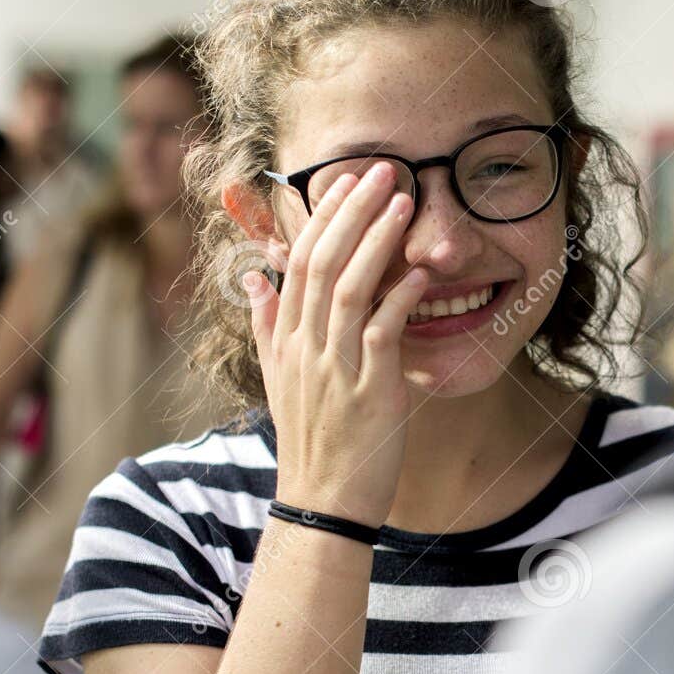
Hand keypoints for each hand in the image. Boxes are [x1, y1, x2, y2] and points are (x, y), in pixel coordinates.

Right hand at [244, 162, 427, 526]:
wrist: (322, 502)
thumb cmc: (312, 440)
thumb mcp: (279, 379)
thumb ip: (267, 324)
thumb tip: (253, 276)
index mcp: (286, 340)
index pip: (300, 262)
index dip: (324, 217)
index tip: (347, 180)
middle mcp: (305, 348)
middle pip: (323, 263)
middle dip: (352, 211)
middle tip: (383, 170)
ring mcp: (335, 369)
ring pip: (351, 289)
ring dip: (378, 240)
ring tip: (404, 202)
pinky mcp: (369, 393)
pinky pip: (383, 335)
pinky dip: (401, 299)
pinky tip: (420, 273)